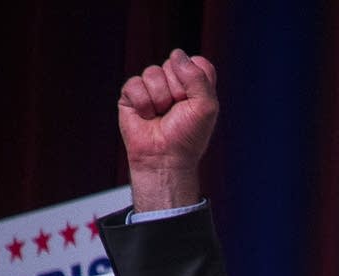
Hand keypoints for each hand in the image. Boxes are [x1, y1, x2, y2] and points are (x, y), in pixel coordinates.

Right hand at [118, 49, 218, 210]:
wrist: (165, 158)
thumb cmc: (188, 136)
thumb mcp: (206, 107)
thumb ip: (199, 77)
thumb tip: (177, 54)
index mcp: (195, 83)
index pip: (197, 62)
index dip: (195, 79)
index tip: (195, 101)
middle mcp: (173, 81)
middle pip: (174, 64)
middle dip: (177, 90)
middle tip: (177, 111)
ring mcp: (151, 86)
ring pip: (153, 73)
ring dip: (160, 99)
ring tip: (161, 115)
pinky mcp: (131, 94)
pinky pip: (135, 84)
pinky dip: (143, 104)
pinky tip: (147, 116)